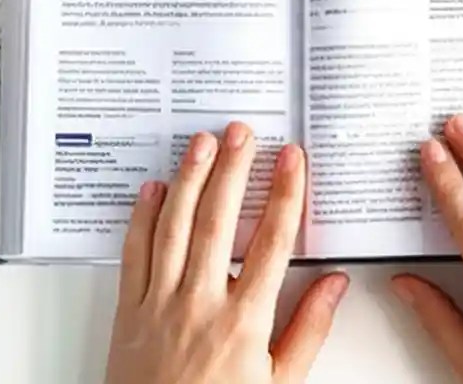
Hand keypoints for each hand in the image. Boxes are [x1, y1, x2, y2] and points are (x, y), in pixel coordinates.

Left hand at [107, 122, 349, 383]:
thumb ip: (308, 330)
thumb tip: (335, 286)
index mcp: (244, 323)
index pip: (273, 242)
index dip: (285, 194)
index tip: (291, 160)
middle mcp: (199, 305)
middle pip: (220, 221)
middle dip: (234, 169)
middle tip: (243, 132)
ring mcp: (158, 306)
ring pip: (174, 227)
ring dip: (190, 178)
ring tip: (202, 143)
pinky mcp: (127, 314)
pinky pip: (133, 253)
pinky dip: (143, 216)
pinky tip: (154, 189)